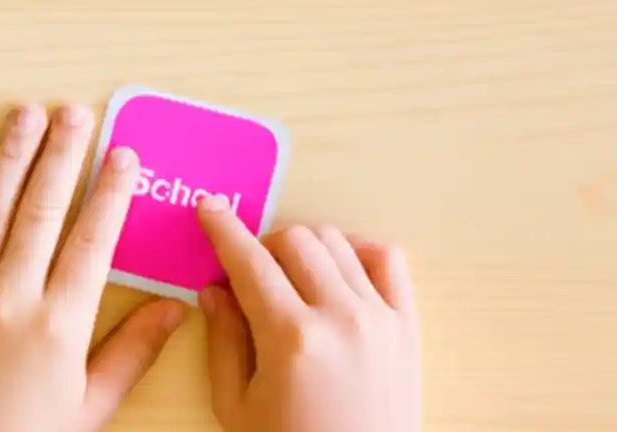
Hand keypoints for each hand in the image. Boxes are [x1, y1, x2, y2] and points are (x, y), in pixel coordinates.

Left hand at [0, 104, 186, 431]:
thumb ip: (133, 352)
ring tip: (26, 114)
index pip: (93, 237)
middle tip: (75, 113)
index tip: (123, 154)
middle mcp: (11, 296)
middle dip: (62, 153)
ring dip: (10, 155)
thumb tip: (176, 309)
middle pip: (42, 207)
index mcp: (60, 322)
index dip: (111, 190)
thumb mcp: (90, 408)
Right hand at [196, 196, 420, 431]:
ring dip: (305, 247)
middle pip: (295, 239)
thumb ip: (222, 340)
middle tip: (249, 272)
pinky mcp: (407, 326)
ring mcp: (380, 318)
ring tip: (291, 277)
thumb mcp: (237, 407)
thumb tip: (213, 288)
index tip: (208, 209)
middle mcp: (340, 317)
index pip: (249, 261)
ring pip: (337, 242)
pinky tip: (339, 270)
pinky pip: (388, 260)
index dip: (223, 229)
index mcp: (291, 338)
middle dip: (263, 244)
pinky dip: (360, 252)